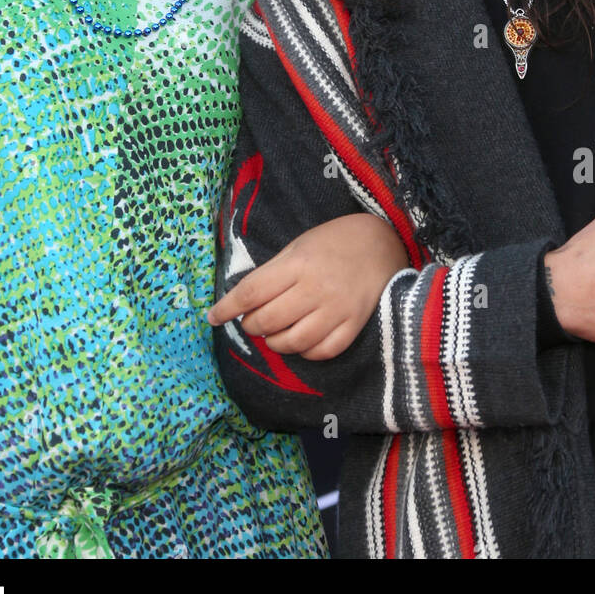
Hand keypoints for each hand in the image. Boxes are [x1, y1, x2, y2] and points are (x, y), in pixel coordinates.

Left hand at [207, 213, 409, 359]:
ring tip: (273, 333)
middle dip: (251, 325)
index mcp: (298, 263)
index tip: (213, 317)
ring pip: (293, 342)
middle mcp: (316, 289)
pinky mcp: (354, 325)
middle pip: (269, 320)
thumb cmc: (334, 240)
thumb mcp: (299, 245)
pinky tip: (300, 343)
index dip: (227, 308)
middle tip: (251, 321)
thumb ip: (274, 271)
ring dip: (275, 342)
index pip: (252, 292)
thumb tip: (244, 299)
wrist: (382, 243)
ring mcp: (337, 310)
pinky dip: (305, 352)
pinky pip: (322, 351)